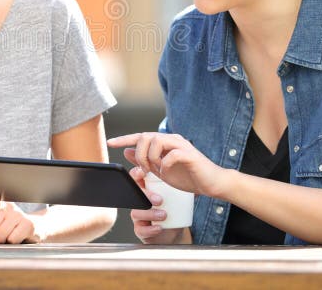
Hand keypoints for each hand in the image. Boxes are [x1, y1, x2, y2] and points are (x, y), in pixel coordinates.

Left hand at [0, 202, 41, 243]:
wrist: (37, 228)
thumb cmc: (12, 229)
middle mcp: (9, 207)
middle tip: (3, 237)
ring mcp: (19, 215)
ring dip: (3, 242)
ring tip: (10, 237)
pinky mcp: (28, 225)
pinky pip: (12, 240)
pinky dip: (14, 243)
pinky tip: (19, 238)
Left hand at [107, 132, 227, 198]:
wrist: (211, 184)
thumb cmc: (187, 177)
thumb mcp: (161, 170)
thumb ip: (145, 161)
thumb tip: (126, 152)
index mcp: (164, 142)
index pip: (140, 136)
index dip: (124, 139)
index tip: (110, 143)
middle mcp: (171, 139)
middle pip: (145, 136)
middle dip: (139, 154)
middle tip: (145, 170)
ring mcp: (181, 145)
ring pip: (156, 141)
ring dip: (151, 158)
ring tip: (155, 171)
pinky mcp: (190, 154)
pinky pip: (171, 154)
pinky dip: (165, 164)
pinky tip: (167, 173)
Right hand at [127, 165, 189, 243]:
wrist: (174, 230)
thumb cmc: (173, 208)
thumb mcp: (175, 193)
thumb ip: (180, 180)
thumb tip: (187, 167)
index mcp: (145, 188)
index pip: (136, 177)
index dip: (136, 173)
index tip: (144, 173)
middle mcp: (139, 201)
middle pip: (135, 195)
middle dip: (146, 195)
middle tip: (160, 200)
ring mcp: (138, 216)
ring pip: (136, 213)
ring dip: (150, 214)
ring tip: (164, 215)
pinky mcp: (140, 230)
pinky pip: (140, 230)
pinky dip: (150, 229)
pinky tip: (159, 228)